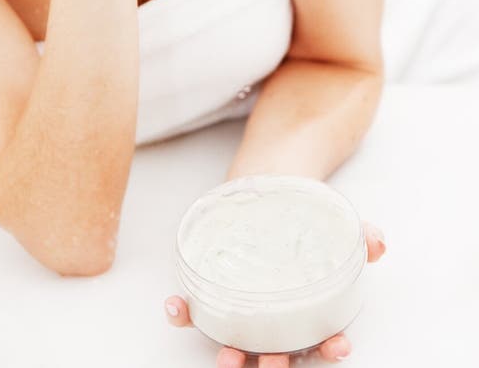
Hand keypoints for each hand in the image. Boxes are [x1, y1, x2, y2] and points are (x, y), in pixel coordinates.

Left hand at [164, 220, 385, 365]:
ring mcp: (242, 315)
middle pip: (276, 357)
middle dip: (275, 367)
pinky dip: (183, 314)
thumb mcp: (336, 229)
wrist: (267, 204)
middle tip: (273, 363)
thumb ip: (361, 236)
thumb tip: (376, 241)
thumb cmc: (304, 229)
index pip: (323, 342)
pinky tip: (177, 306)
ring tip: (228, 356)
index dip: (331, 348)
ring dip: (230, 358)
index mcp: (306, 315)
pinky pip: (195, 313)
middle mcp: (274, 324)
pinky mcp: (212, 297)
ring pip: (236, 349)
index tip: (339, 345)